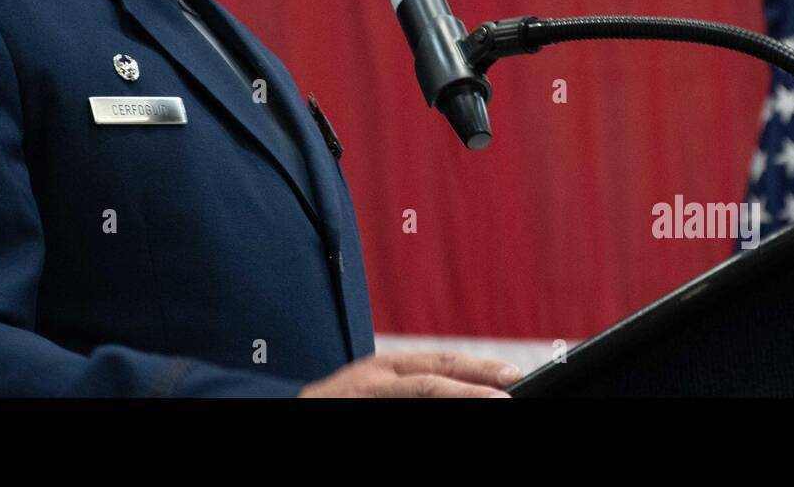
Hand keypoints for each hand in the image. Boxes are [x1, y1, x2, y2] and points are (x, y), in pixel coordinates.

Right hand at [298, 351, 521, 396]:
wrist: (280, 410)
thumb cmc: (343, 402)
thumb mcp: (377, 385)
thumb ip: (416, 385)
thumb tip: (472, 388)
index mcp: (388, 365)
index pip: (441, 363)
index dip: (478, 368)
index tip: (514, 375)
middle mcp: (377, 378)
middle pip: (431, 379)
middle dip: (473, 386)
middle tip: (508, 395)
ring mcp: (364, 397)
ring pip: (419, 396)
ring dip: (456, 400)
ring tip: (490, 405)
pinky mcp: (354, 415)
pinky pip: (397, 414)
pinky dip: (427, 415)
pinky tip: (446, 429)